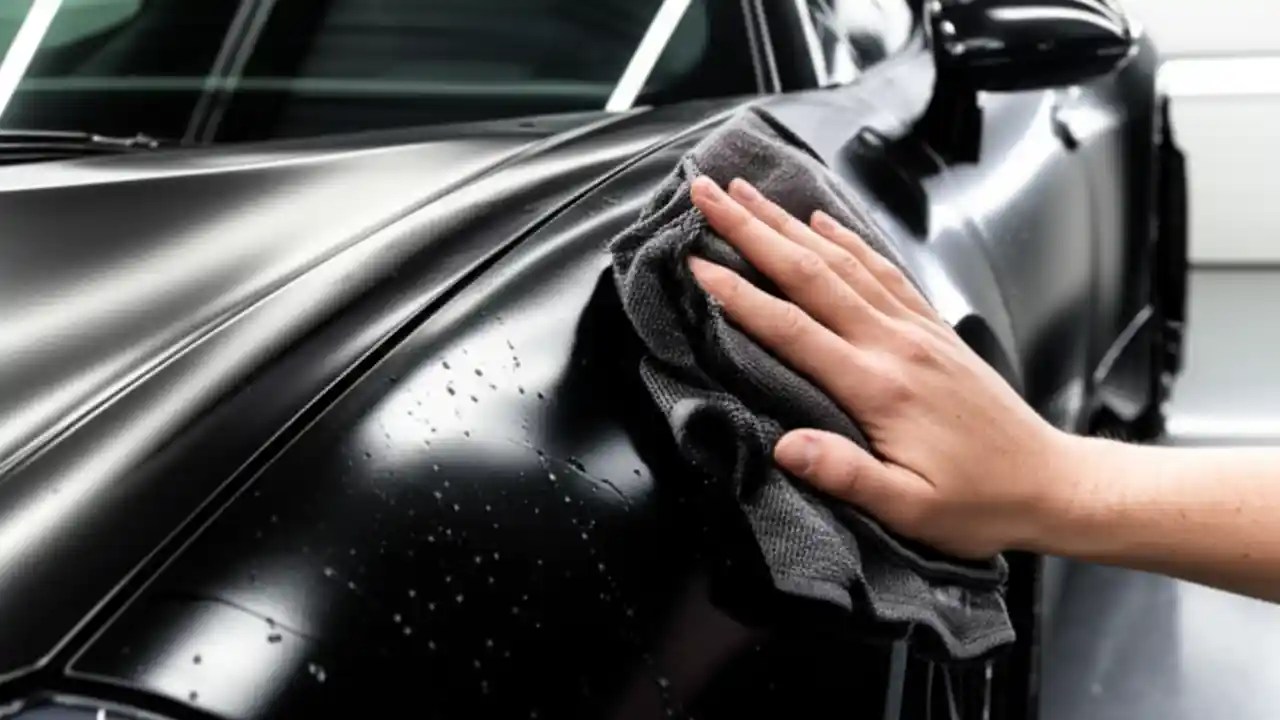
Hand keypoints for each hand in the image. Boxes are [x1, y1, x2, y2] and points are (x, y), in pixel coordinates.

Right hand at [687, 176, 1076, 558]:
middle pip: (810, 273)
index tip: (696, 263)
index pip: (793, 329)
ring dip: (790, 223)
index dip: (740, 295)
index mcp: (879, 387)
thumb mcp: (910, 509)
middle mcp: (895, 344)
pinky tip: (824, 220)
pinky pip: (884, 270)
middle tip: (708, 194)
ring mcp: (916, 329)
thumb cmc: (978, 503)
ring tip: (748, 193)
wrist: (1051, 483)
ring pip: (843, 261)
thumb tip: (784, 446)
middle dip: (753, 230)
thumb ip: (846, 475)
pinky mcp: (933, 329)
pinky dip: (850, 239)